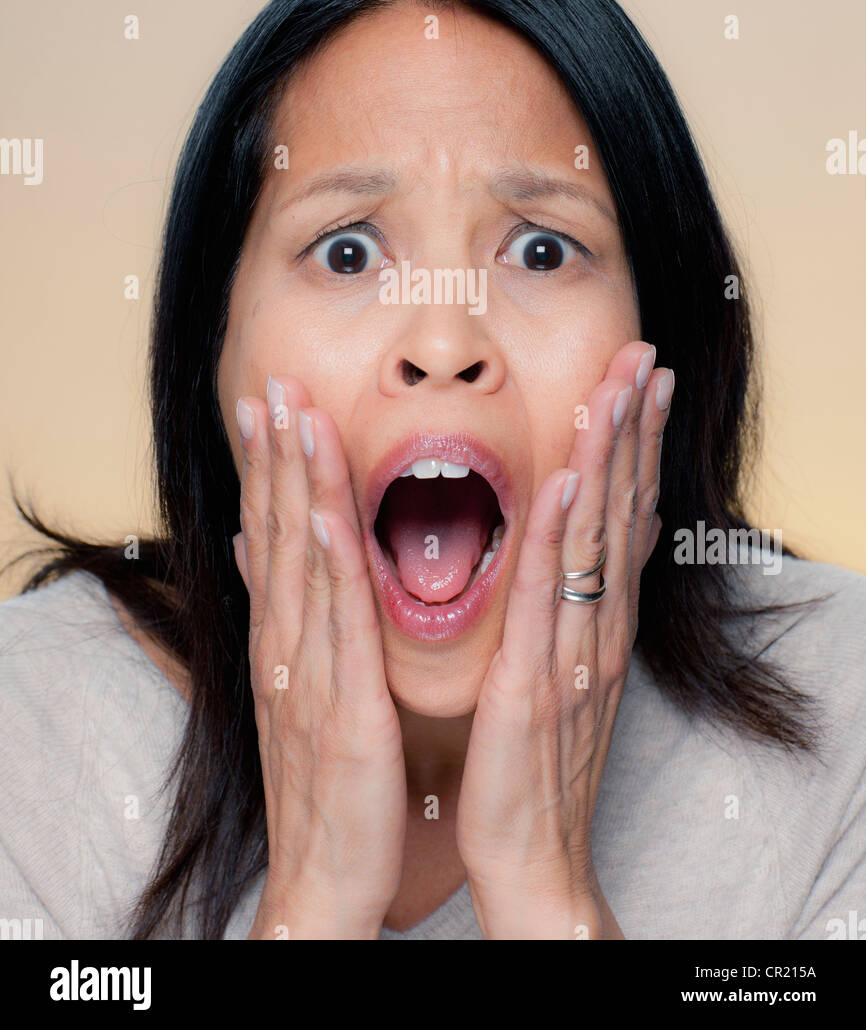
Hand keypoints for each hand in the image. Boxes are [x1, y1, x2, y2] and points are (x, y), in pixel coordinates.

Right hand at [234, 375, 406, 939]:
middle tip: (274, 383)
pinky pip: (337, 625)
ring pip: (302, 562)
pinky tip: (326, 514)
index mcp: (286, 640)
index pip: (274, 535)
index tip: (269, 402)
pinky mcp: (342, 707)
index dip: (270, 466)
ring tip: (293, 416)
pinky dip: (328, 565)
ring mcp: (309, 674)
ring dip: (297, 484)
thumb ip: (286, 614)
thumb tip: (259, 547)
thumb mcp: (299, 689)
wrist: (326, 874)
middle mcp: (288, 646)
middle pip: (278, 533)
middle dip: (276, 454)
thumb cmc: (326, 781)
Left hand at [455, 341, 672, 938]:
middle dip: (631, 428)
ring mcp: (573, 651)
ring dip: (607, 455)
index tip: (642, 379)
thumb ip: (563, 611)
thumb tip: (565, 553)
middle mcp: (597, 627)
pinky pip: (549, 595)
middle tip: (642, 355)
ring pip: (594, 536)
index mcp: (596, 623)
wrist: (532, 858)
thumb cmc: (534, 765)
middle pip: (621, 511)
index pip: (623, 515)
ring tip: (617, 385)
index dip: (635, 444)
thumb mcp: (558, 673)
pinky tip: (568, 477)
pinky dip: (561, 533)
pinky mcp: (535, 681)